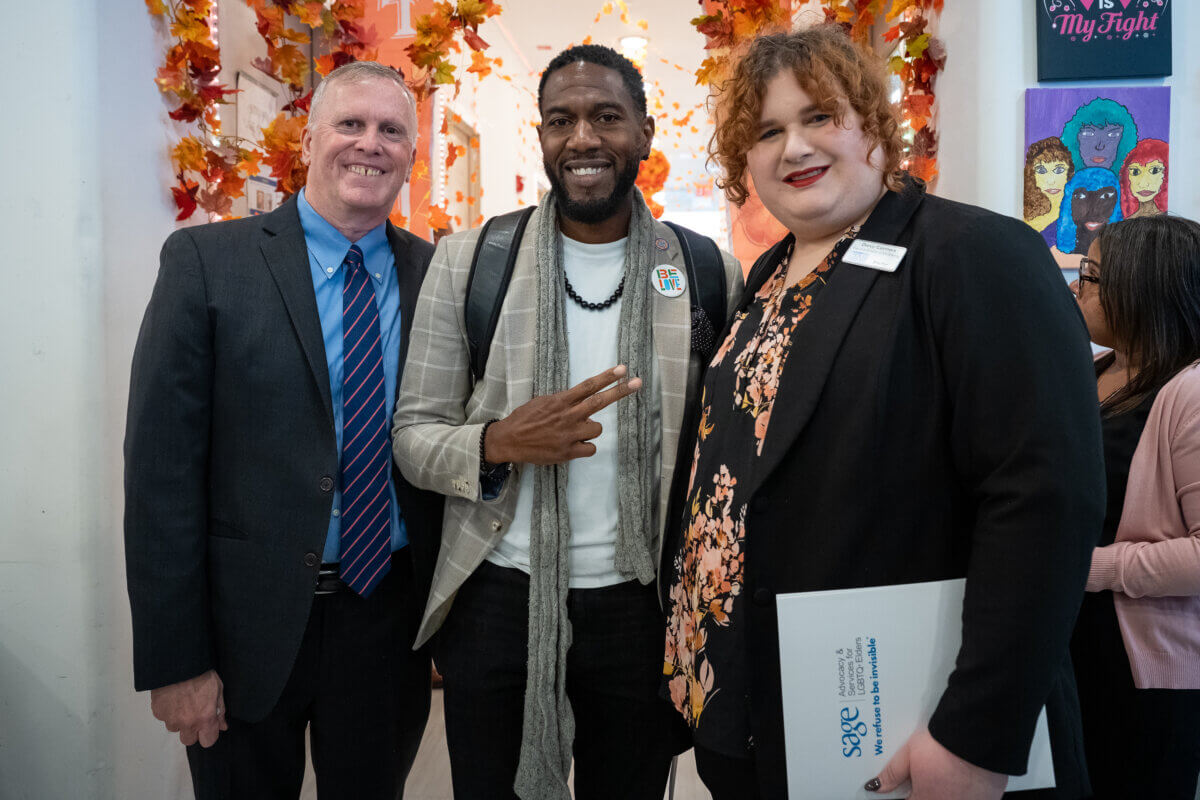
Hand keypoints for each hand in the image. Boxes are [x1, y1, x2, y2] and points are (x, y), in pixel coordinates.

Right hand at [150, 669, 227, 747]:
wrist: (180, 663)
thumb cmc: (201, 673)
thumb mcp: (218, 690)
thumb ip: (220, 711)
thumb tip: (222, 726)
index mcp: (205, 718)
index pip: (208, 742)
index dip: (208, 735)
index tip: (207, 727)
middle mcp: (188, 722)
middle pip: (189, 740)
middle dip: (192, 731)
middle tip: (194, 714)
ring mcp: (171, 719)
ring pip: (175, 728)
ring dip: (179, 720)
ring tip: (183, 702)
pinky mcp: (158, 712)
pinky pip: (164, 718)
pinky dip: (168, 711)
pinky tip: (173, 698)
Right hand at [484, 364, 641, 465]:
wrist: (508, 440)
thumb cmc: (525, 419)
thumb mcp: (542, 402)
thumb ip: (563, 401)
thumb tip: (580, 400)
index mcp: (560, 400)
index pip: (588, 385)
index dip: (607, 377)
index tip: (623, 369)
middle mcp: (567, 415)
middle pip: (599, 401)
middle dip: (620, 391)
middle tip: (637, 383)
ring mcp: (568, 434)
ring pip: (597, 429)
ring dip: (590, 429)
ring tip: (573, 432)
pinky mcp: (567, 452)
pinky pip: (590, 448)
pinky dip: (585, 447)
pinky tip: (572, 446)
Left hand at [868, 727, 1006, 799]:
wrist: (976, 736)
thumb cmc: (943, 744)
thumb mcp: (909, 754)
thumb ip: (892, 774)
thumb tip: (876, 786)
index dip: (909, 794)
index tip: (909, 787)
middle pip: (932, 799)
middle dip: (928, 791)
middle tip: (931, 775)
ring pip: (952, 799)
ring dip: (947, 791)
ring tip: (948, 773)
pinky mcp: (989, 799)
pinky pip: (972, 799)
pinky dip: (967, 792)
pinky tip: (965, 776)